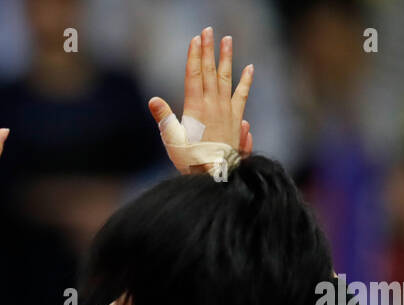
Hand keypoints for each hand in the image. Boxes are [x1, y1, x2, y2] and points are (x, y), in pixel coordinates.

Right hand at [149, 27, 252, 173]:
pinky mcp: (236, 118)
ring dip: (227, 57)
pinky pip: (242, 94)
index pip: (194, 75)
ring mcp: (226, 109)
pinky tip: (250, 67)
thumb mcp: (172, 140)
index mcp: (195, 107)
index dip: (194, 56)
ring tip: (227, 39)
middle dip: (208, 50)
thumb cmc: (190, 159)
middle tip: (208, 31)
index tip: (195, 39)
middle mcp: (212, 104)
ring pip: (226, 77)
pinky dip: (246, 80)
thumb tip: (153, 100)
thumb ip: (164, 118)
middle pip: (209, 71)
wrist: (216, 174)